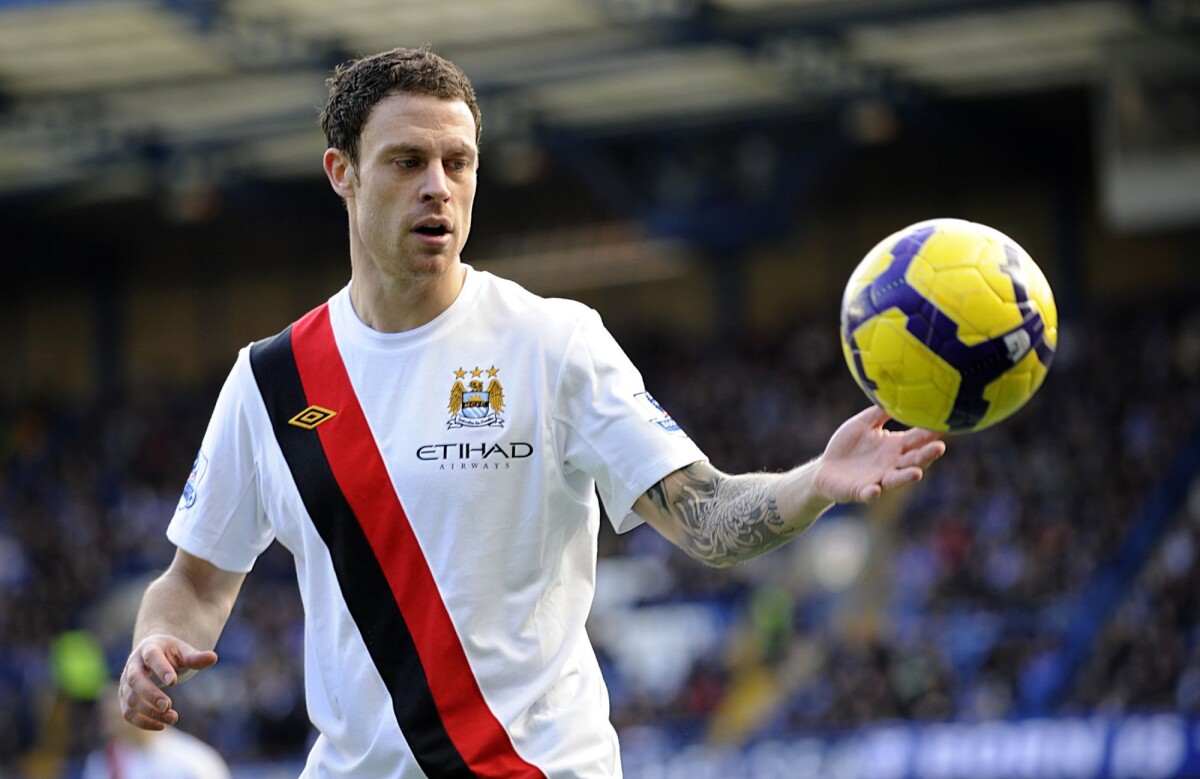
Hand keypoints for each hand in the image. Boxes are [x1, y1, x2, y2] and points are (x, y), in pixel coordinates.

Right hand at [119, 634, 217, 729]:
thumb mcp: (184, 652)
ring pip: (131, 699)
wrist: (152, 655)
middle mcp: (133, 664)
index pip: (152, 657)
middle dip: (151, 694)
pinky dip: (142, 722)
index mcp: (149, 648)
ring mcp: (126, 682)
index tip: (173, 682)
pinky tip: (161, 726)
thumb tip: (213, 658)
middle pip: (135, 680)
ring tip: (173, 718)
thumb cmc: (171, 653)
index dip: (160, 669)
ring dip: (149, 711)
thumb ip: (196, 658)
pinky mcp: (125, 697)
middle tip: (168, 706)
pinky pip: (128, 712)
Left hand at [813, 405, 945, 503]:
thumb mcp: (863, 424)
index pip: (917, 439)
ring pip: (897, 480)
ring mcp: (878, 479)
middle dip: (927, 455)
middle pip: (914, 460)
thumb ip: (879, 412)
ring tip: (917, 474)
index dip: (930, 433)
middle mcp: (892, 464)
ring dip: (907, 477)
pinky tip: (875, 490)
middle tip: (940, 447)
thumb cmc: (847, 445)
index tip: (943, 424)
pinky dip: (871, 493)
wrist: (825, 469)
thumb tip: (895, 392)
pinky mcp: (861, 491)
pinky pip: (868, 494)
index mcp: (895, 446)